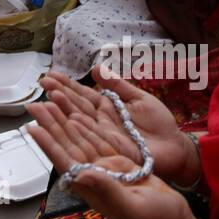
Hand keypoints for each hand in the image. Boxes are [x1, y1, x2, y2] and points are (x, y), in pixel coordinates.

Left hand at [25, 118, 191, 218]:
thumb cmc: (155, 218)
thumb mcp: (132, 207)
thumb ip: (108, 190)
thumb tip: (82, 174)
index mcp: (93, 188)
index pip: (66, 162)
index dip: (48, 145)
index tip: (32, 127)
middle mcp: (94, 177)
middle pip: (68, 147)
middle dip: (51, 126)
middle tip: (34, 104)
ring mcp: (105, 169)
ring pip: (81, 140)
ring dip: (65, 122)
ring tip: (49, 103)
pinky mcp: (118, 164)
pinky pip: (99, 140)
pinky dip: (87, 126)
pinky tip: (76, 114)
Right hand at [34, 67, 200, 187]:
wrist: (176, 148)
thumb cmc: (160, 125)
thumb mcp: (139, 98)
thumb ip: (117, 85)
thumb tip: (96, 67)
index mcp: (107, 109)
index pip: (82, 95)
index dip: (67, 85)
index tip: (50, 75)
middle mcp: (100, 123)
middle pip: (75, 108)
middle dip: (58, 96)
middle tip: (42, 83)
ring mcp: (103, 137)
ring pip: (79, 123)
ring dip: (63, 113)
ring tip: (47, 99)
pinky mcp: (110, 150)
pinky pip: (92, 140)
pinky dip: (79, 132)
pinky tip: (66, 121)